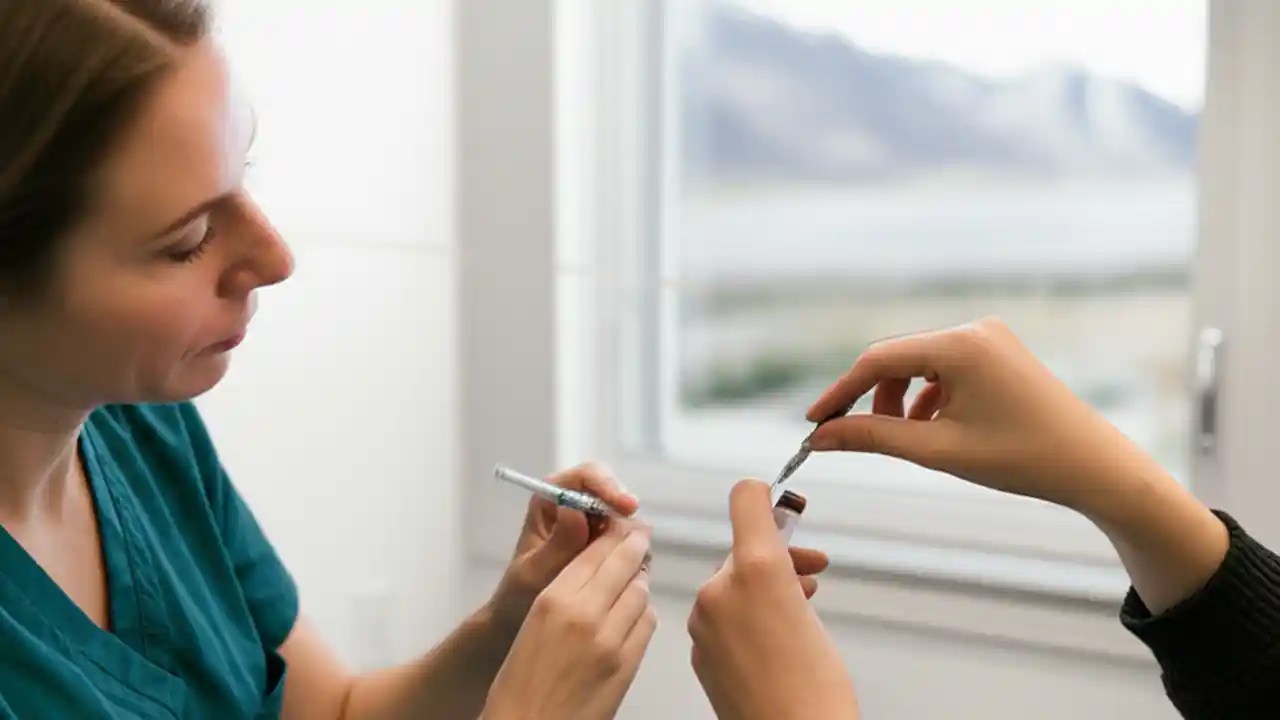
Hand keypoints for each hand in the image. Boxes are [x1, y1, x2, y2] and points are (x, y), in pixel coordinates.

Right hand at [485, 521, 655, 719]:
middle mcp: (585, 613)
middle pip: (624, 563)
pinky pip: (647, 624)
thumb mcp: (534, 624)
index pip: (594, 551)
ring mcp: (611, 639)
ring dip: (639, 580)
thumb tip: (597, 569)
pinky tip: (636, 612)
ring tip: (637, 575)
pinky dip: (644, 612)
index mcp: (553, 599)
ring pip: (640, 591)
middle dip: (635, 545)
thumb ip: (565, 593)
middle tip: (641, 536)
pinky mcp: (628, 664)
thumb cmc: (520, 681)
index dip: (614, 533)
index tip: (622, 525)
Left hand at [488, 463, 639, 630]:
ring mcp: (590, 524)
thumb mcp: (535, 572)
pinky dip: (632, 551)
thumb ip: (557, 544)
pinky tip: (631, 571)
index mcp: (549, 500)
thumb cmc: (519, 593)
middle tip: (638, 538)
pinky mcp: (603, 544)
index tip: (625, 506)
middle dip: (624, 513)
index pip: (584, 477)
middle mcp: (572, 506)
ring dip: (630, 535)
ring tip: (633, 561)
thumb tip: (575, 509)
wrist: (520, 618)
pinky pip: (626, 539)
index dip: (607, 485)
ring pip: (622, 516)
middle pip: (610, 492)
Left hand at [688, 481, 857, 719]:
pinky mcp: (702, 657)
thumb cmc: (813, 687)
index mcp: (750, 571)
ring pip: (736, 588)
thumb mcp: (803, 600)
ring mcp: (705, 628)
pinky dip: (750, 619)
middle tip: (813, 569)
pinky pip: (725, 621)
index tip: (781, 502)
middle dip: (779, 558)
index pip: (745, 501)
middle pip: (743, 553)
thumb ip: (776, 547)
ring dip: (766, 589)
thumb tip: (759, 502)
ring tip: (802, 607)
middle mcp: (717, 594)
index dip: (765, 497)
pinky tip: (779, 636)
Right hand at [806, 317, 1229, 613]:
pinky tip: (932, 431)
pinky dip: (927, 399)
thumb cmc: (1023, 459)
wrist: (1094, 466)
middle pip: (897, 359)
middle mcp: (974, 329)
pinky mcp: (998, 352)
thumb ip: (873, 438)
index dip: (840, 392)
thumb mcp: (938, 451)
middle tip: (850, 438)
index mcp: (961, 345)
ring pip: (918, 365)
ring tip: (904, 440)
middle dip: (871, 400)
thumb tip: (821, 437)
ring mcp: (989, 338)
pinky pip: (943, 369)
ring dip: (899, 402)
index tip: (813, 424)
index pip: (878, 360)